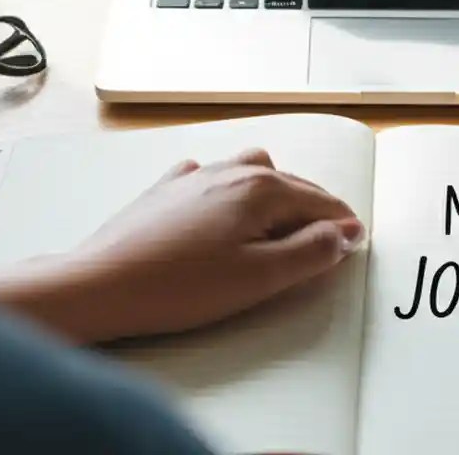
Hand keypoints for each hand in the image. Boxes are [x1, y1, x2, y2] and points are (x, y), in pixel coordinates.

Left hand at [66, 149, 363, 340]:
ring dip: (276, 195)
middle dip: (314, 210)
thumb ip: (310, 253)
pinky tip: (224, 212)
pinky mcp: (167, 190)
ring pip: (253, 172)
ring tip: (281, 225)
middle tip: (329, 239)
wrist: (102, 284)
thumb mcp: (261, 278)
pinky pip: (212, 178)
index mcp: (261, 188)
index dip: (342, 225)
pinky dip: (231, 191)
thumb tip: (339, 235)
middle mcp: (231, 171)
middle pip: (291, 185)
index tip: (356, 240)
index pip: (320, 203)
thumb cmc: (177, 286)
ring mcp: (196, 177)